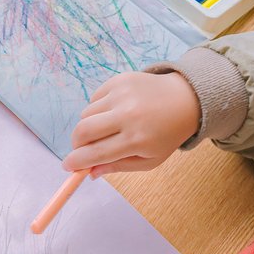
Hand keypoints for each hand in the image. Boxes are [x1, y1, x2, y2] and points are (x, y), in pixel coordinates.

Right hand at [62, 72, 199, 177]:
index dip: (76, 161)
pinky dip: (97, 109)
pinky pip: (94, 98)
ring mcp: (122, 95)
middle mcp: (128, 115)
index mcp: (137, 140)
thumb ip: (118, 167)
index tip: (68, 166)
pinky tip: (113, 112)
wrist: (185, 99)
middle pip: (83, 131)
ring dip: (88, 126)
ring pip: (86, 114)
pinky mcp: (119, 80)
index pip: (96, 153)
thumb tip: (90, 172)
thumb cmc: (166, 134)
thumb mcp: (149, 160)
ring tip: (106, 129)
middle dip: (76, 144)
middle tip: (82, 149)